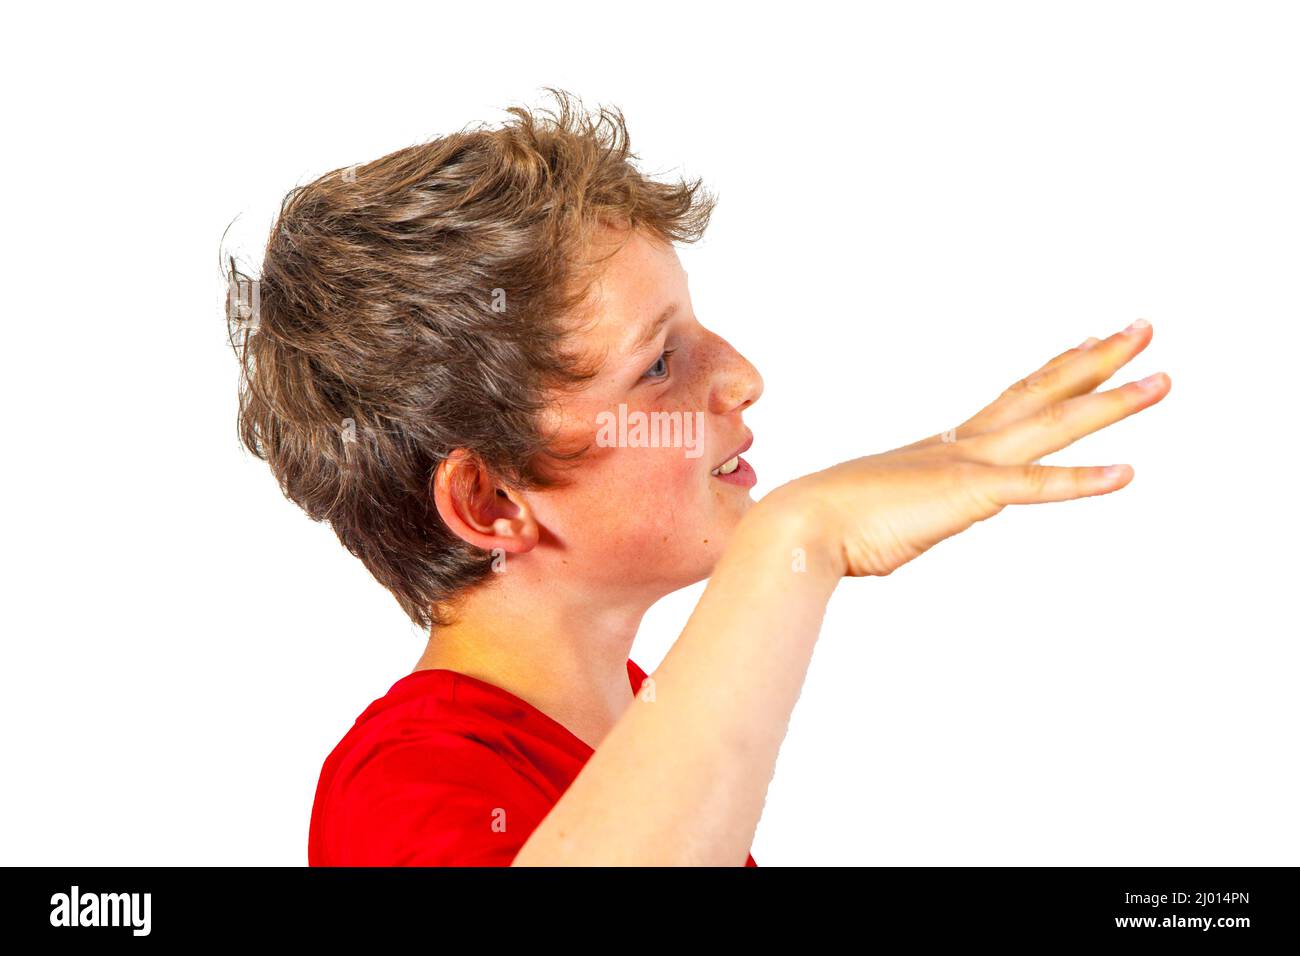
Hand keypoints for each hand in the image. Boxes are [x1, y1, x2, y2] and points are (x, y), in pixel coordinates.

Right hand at [775, 319, 1170, 577]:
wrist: (800, 525)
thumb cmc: (824, 527)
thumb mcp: (878, 517)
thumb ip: (898, 517)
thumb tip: (880, 533)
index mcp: (943, 451)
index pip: (1013, 401)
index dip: (1056, 372)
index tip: (1088, 346)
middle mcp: (962, 446)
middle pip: (1043, 392)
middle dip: (1098, 361)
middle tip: (1143, 327)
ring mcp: (968, 465)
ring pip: (1054, 424)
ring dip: (1112, 400)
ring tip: (1162, 378)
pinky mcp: (968, 494)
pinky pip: (1036, 486)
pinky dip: (1083, 481)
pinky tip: (1127, 472)